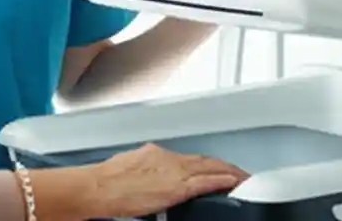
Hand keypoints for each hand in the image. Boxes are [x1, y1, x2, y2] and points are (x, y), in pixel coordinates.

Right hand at [85, 144, 246, 218]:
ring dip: (229, 172)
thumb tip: (149, 178)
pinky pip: (206, 181)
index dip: (204, 163)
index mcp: (154, 153)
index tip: (212, 168)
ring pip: (209, 167)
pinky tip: (234, 183)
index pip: (187, 157)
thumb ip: (145, 170)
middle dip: (222, 165)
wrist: (98, 188)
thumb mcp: (127, 168)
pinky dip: (222, 180)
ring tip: (243, 178)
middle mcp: (167, 158)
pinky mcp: (177, 188)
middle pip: (203, 160)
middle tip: (238, 171)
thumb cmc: (105, 182)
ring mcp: (174, 172)